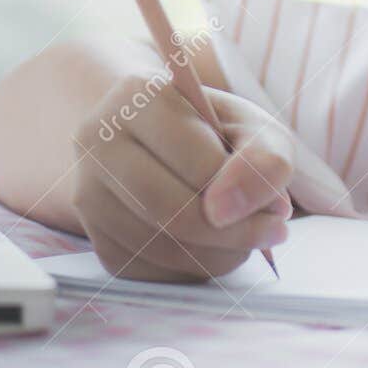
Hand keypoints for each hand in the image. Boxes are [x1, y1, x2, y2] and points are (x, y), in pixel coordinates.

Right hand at [72, 75, 297, 281]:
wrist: (167, 144)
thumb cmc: (217, 133)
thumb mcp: (255, 129)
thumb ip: (263, 158)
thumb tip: (227, 212)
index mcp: (139, 96)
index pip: (198, 163)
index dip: (248, 192)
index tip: (280, 206)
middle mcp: (97, 140)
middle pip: (170, 211)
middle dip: (236, 233)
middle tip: (273, 232)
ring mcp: (87, 191)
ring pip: (158, 247)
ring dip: (219, 255)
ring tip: (247, 237)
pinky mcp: (95, 236)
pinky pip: (147, 271)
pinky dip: (193, 269)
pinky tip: (214, 246)